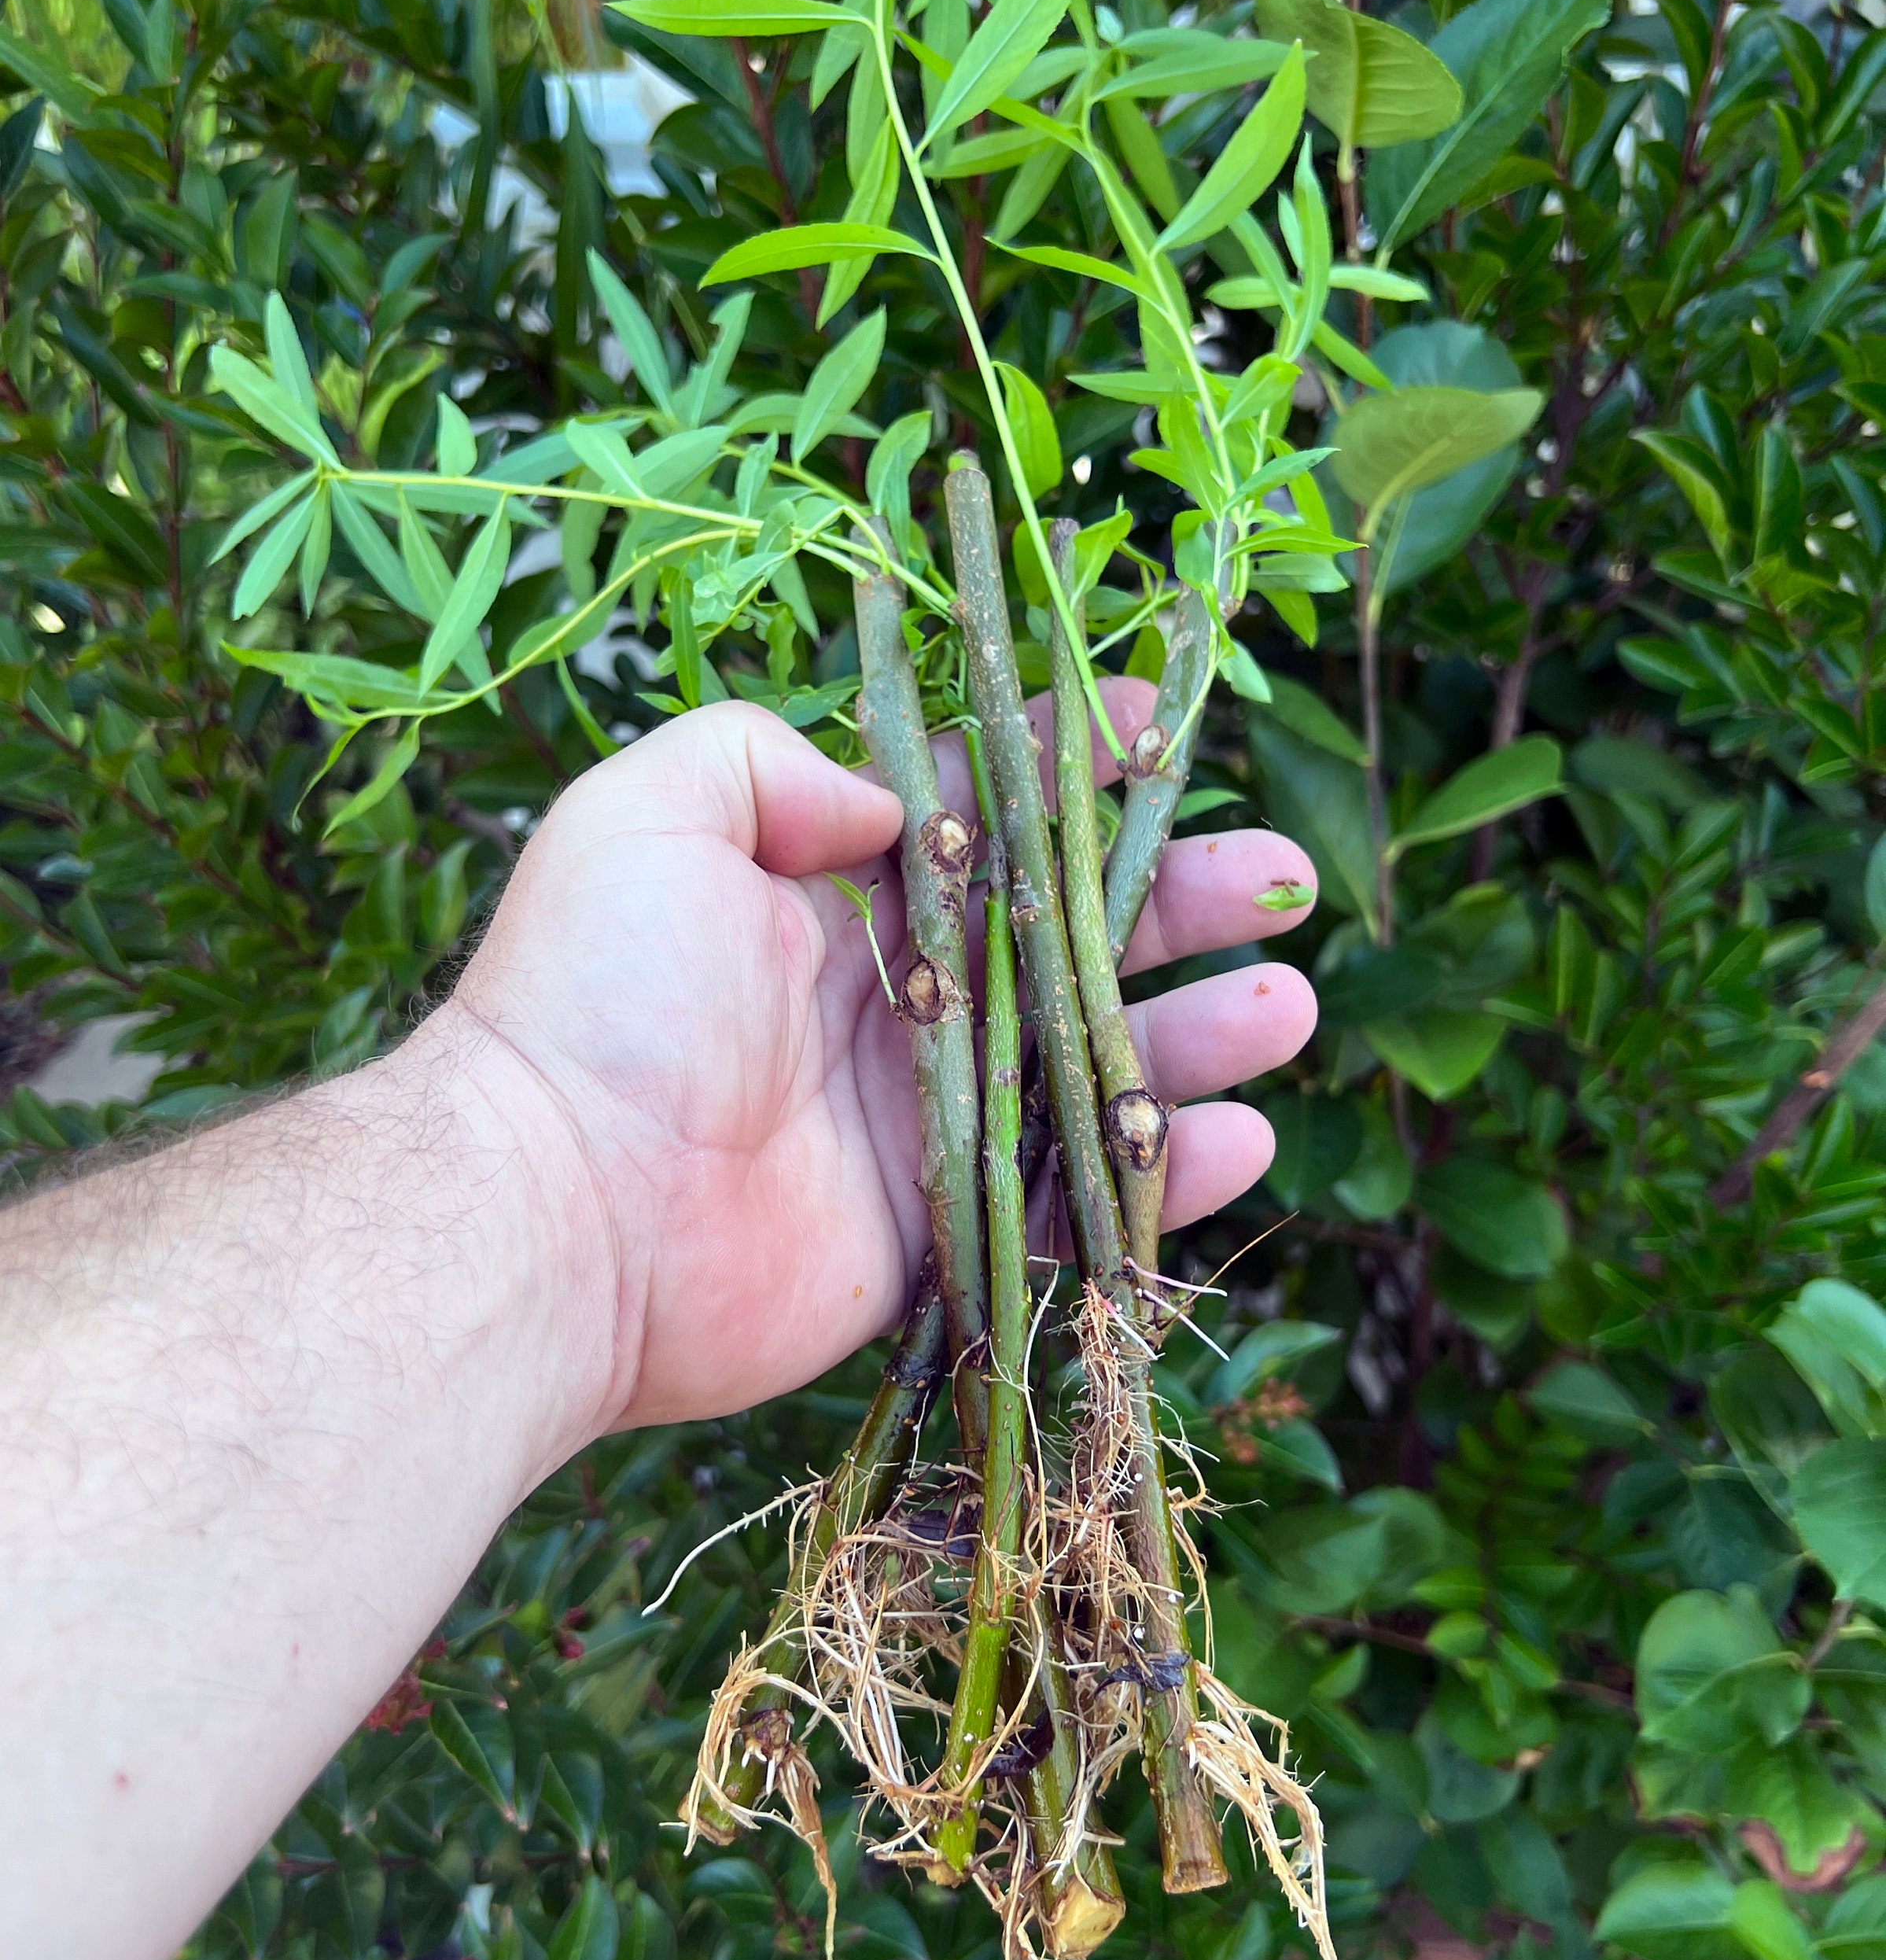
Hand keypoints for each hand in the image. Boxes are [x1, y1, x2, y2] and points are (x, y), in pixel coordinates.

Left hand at [444, 689, 1317, 1440]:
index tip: (1162, 728)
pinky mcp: (937, 1231)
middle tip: (1276, 878)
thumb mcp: (647, 813)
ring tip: (1284, 1002)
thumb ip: (766, 763)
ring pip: (1092, 1064)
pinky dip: (1160, 1175)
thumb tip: (892, 799)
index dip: (1074, 767)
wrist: (551, 1210)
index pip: (983, 809)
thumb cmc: (595, 996)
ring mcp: (922, 1118)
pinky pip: (1072, 1199)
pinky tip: (1241, 1138)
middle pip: (1068, 936)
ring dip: (1197, 1033)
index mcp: (834, 895)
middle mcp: (894, 998)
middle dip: (1178, 900)